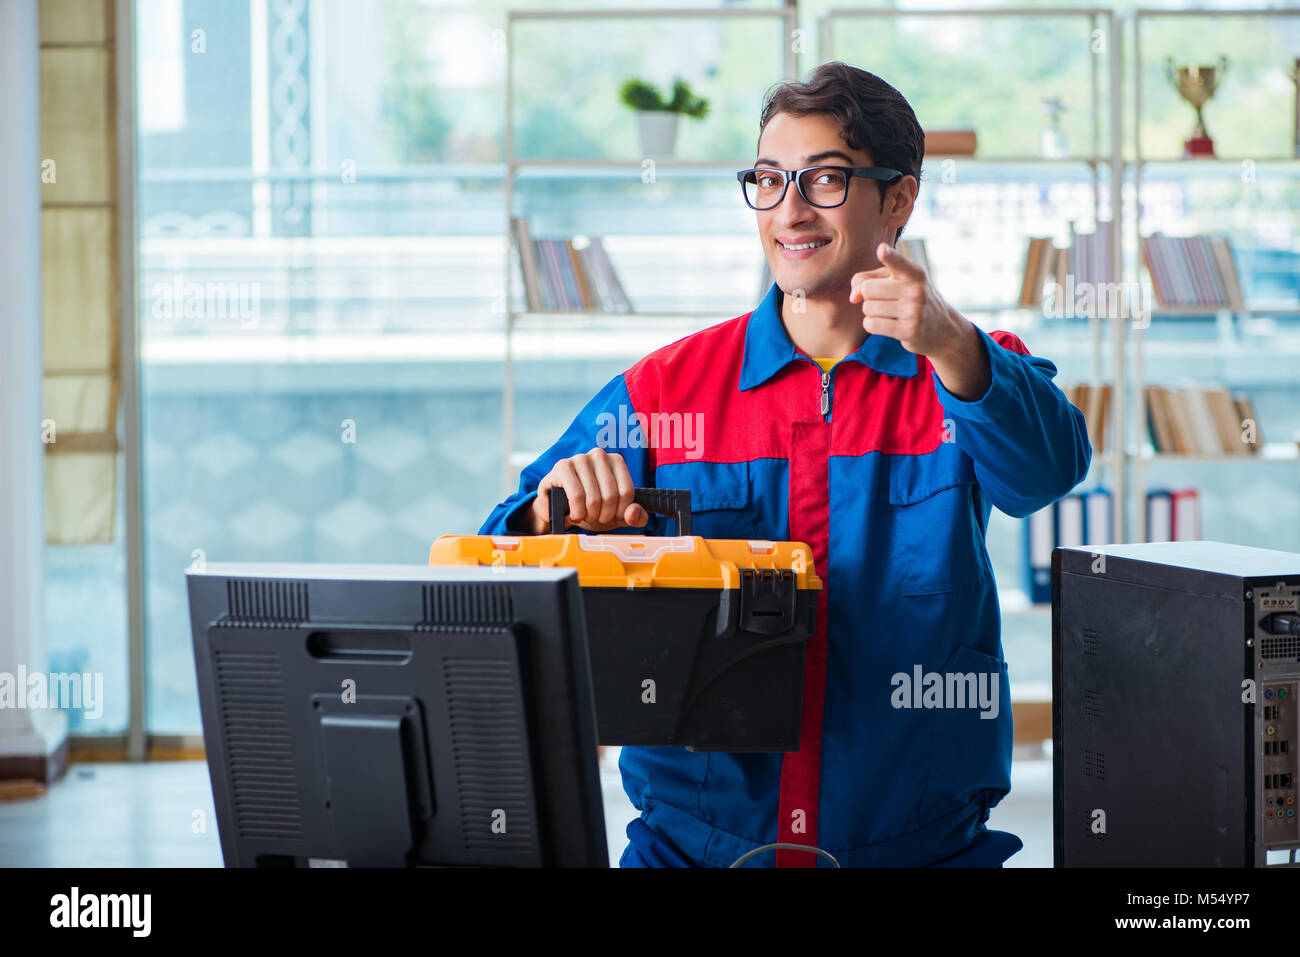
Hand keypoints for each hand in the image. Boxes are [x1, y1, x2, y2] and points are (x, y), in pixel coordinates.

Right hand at [528, 448, 648, 534]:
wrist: (561, 508)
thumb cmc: (592, 507)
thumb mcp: (618, 514)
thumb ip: (636, 516)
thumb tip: (633, 513)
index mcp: (616, 461)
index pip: (627, 492)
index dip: (620, 512)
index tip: (612, 516)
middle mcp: (599, 455)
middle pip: (610, 496)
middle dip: (603, 516)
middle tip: (595, 518)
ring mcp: (580, 458)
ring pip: (593, 498)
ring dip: (589, 516)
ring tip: (584, 516)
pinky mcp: (563, 466)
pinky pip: (576, 496)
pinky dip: (577, 512)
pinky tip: (574, 514)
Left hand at [849, 241, 966, 359]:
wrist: (940, 328)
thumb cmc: (910, 299)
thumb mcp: (894, 281)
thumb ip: (867, 279)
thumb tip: (853, 297)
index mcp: (914, 273)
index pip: (898, 262)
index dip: (889, 256)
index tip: (881, 249)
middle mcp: (917, 290)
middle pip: (868, 289)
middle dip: (868, 296)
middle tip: (884, 300)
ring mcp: (914, 312)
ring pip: (868, 308)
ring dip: (871, 312)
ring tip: (889, 313)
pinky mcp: (909, 331)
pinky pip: (871, 324)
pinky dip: (871, 324)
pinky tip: (886, 324)